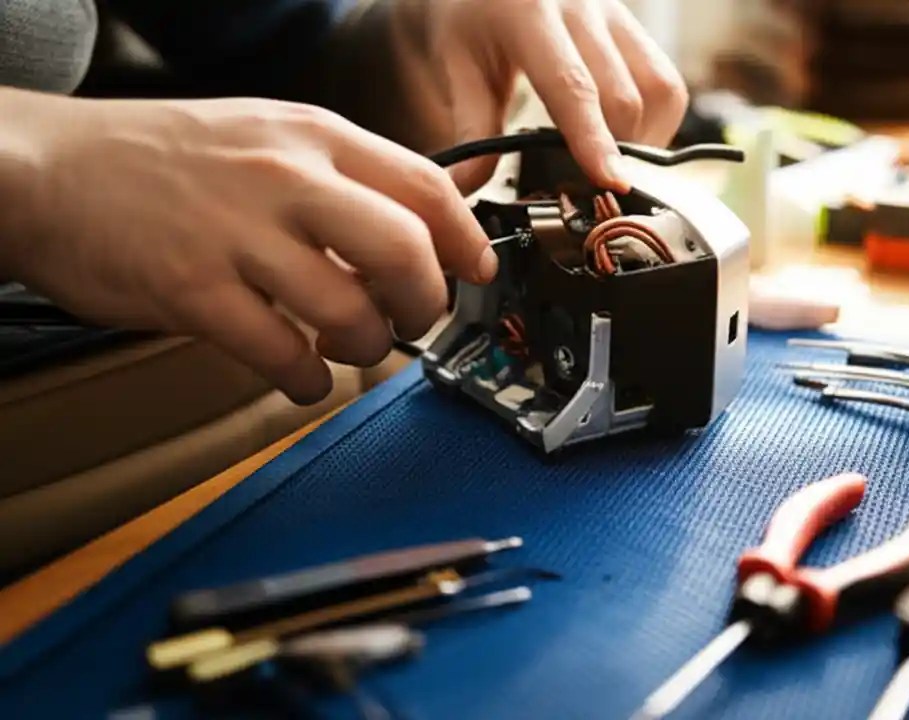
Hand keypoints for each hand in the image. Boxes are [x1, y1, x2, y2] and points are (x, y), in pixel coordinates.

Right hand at [0, 89, 494, 403]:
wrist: (44, 168)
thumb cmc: (157, 158)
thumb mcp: (263, 134)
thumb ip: (338, 173)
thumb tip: (417, 224)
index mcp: (309, 136)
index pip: (425, 185)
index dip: (467, 239)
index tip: (478, 272)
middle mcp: (283, 178)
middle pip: (404, 250)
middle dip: (429, 302)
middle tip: (419, 319)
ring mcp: (237, 235)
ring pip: (350, 311)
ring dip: (368, 348)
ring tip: (352, 348)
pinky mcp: (193, 291)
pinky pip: (282, 354)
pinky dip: (308, 381)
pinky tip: (301, 377)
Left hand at [334, 0, 688, 193]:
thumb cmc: (472, 19)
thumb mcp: (458, 67)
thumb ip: (472, 130)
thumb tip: (467, 192)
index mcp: (530, 13)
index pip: (572, 86)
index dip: (595, 140)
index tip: (612, 182)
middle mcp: (582, 6)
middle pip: (624, 96)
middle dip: (618, 153)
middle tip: (595, 191)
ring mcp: (615, 13)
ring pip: (659, 88)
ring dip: (646, 138)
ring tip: (614, 164)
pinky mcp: (633, 27)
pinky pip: (664, 81)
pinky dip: (653, 121)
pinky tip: (624, 138)